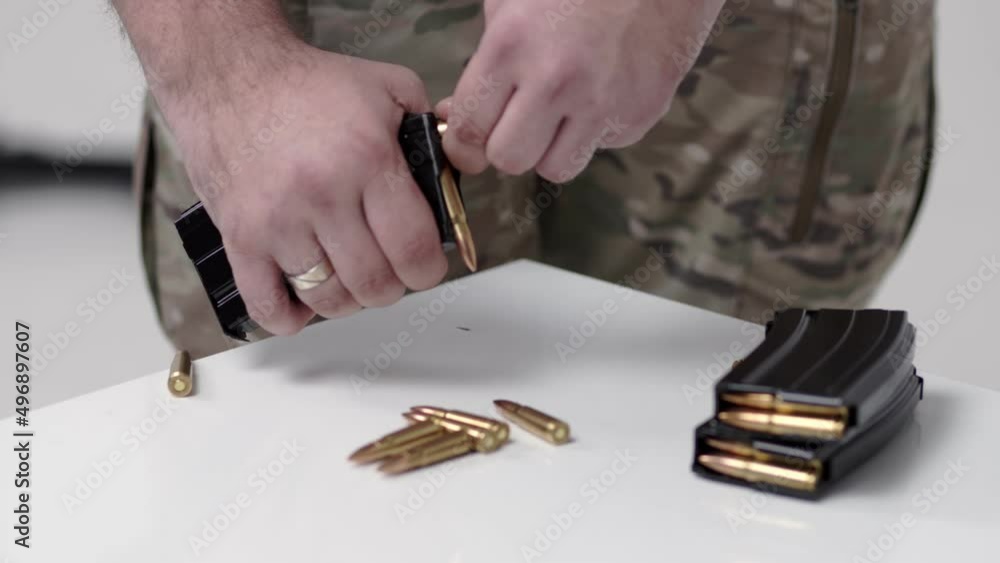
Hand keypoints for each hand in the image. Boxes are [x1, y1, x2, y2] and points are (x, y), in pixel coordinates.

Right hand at [159, 41, 447, 334]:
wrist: (228, 72)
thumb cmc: (307, 84)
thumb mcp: (388, 87)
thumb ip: (432, 128)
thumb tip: (463, 167)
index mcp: (367, 159)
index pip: (414, 248)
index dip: (428, 269)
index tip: (425, 266)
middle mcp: (322, 194)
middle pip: (374, 284)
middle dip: (391, 287)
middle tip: (387, 270)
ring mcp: (277, 220)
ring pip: (327, 300)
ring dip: (346, 301)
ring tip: (347, 278)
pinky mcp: (239, 236)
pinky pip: (266, 303)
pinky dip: (289, 317)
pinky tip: (301, 301)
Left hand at [441, 0, 724, 181]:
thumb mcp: (514, 2)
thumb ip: (483, 64)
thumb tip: (454, 115)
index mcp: (511, 44)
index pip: (469, 128)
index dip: (463, 143)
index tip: (468, 144)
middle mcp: (556, 80)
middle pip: (509, 161)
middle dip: (507, 145)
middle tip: (517, 121)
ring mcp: (603, 102)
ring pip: (556, 169)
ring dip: (551, 148)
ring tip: (561, 112)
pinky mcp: (640, 115)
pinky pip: (601, 147)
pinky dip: (595, 129)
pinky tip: (603, 89)